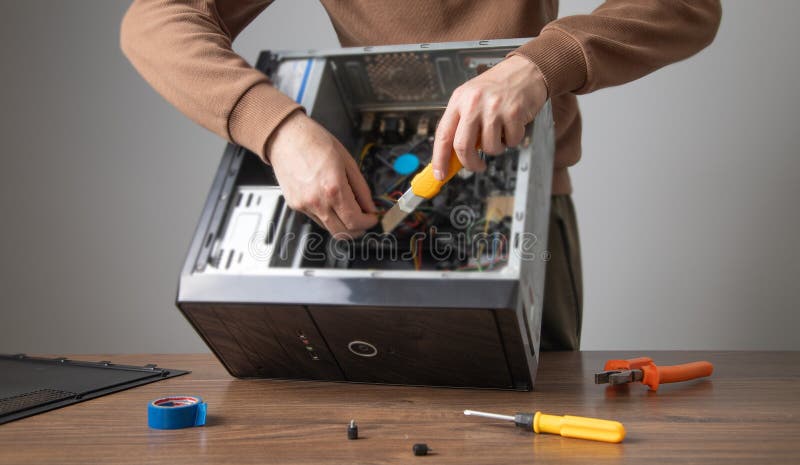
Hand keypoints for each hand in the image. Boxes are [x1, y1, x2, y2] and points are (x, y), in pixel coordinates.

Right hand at [266, 111, 377, 236]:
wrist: (286, 137)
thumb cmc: (314, 142)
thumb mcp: (348, 162)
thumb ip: (361, 189)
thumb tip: (370, 206)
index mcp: (333, 188)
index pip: (355, 221)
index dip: (368, 223)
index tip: (372, 218)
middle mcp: (317, 201)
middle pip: (342, 232)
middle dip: (357, 229)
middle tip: (364, 220)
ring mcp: (304, 205)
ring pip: (329, 228)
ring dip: (342, 224)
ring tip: (348, 209)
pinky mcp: (295, 205)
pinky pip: (315, 218)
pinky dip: (327, 216)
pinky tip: (330, 202)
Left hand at [432, 55, 547, 178]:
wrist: (526, 69)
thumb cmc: (498, 86)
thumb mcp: (471, 98)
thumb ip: (461, 124)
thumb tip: (453, 157)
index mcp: (459, 100)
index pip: (443, 135)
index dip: (439, 159)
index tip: (440, 174)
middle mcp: (474, 103)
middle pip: (462, 146)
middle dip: (470, 163)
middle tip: (477, 166)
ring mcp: (494, 108)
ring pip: (489, 147)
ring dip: (496, 148)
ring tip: (500, 133)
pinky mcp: (514, 113)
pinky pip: (511, 141)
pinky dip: (513, 140)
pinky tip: (513, 125)